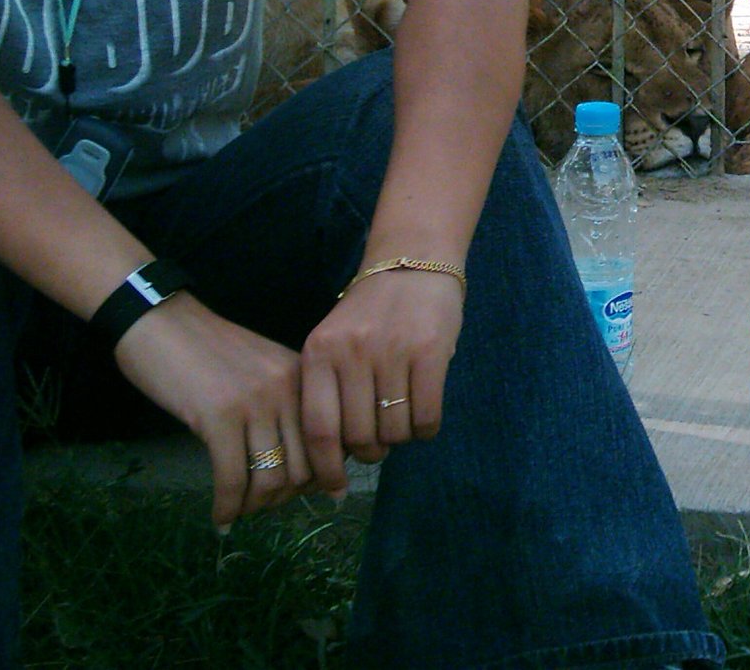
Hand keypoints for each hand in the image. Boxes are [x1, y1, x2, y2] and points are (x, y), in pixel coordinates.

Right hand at [112, 294, 316, 528]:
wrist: (160, 321)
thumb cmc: (207, 352)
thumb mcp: (260, 373)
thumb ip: (285, 408)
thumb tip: (309, 466)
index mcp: (302, 377)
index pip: (329, 442)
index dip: (323, 477)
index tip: (314, 495)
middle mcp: (287, 389)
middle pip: (304, 467)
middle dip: (287, 496)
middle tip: (265, 504)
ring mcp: (255, 403)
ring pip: (271, 478)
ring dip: (256, 506)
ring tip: (242, 510)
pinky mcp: (218, 417)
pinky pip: (232, 479)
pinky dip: (228, 507)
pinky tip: (220, 518)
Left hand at [299, 267, 463, 495]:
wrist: (413, 262)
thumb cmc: (371, 313)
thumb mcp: (334, 343)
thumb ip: (329, 391)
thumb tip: (332, 461)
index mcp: (319, 353)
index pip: (318, 428)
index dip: (325, 468)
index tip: (334, 488)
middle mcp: (352, 352)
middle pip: (359, 436)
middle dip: (370, 452)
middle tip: (378, 442)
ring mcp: (392, 351)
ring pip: (394, 431)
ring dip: (400, 438)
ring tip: (402, 419)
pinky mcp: (431, 352)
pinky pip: (426, 417)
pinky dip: (426, 429)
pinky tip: (424, 416)